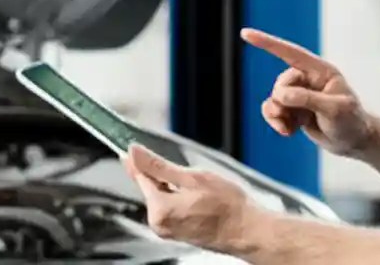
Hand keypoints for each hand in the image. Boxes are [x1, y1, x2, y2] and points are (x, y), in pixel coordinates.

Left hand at [123, 144, 261, 253]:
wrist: (248, 231)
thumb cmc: (227, 206)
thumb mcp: (193, 177)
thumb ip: (159, 166)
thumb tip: (134, 153)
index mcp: (159, 209)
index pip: (140, 177)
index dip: (138, 159)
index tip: (131, 146)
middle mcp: (159, 224)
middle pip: (151, 188)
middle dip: (164, 174)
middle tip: (186, 169)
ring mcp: (169, 230)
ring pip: (163, 197)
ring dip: (174, 186)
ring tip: (199, 186)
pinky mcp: (179, 233)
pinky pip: (172, 208)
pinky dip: (181, 198)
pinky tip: (199, 197)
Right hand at [241, 28, 374, 157]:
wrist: (353, 142)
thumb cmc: (351, 122)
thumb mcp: (334, 110)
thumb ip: (307, 99)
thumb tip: (280, 95)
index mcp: (321, 71)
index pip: (290, 52)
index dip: (268, 43)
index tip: (245, 34)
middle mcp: (308, 79)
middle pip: (280, 83)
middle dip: (283, 101)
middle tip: (298, 117)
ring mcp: (300, 94)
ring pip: (274, 98)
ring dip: (278, 115)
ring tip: (289, 128)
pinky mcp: (294, 108)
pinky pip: (273, 111)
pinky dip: (276, 122)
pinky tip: (289, 131)